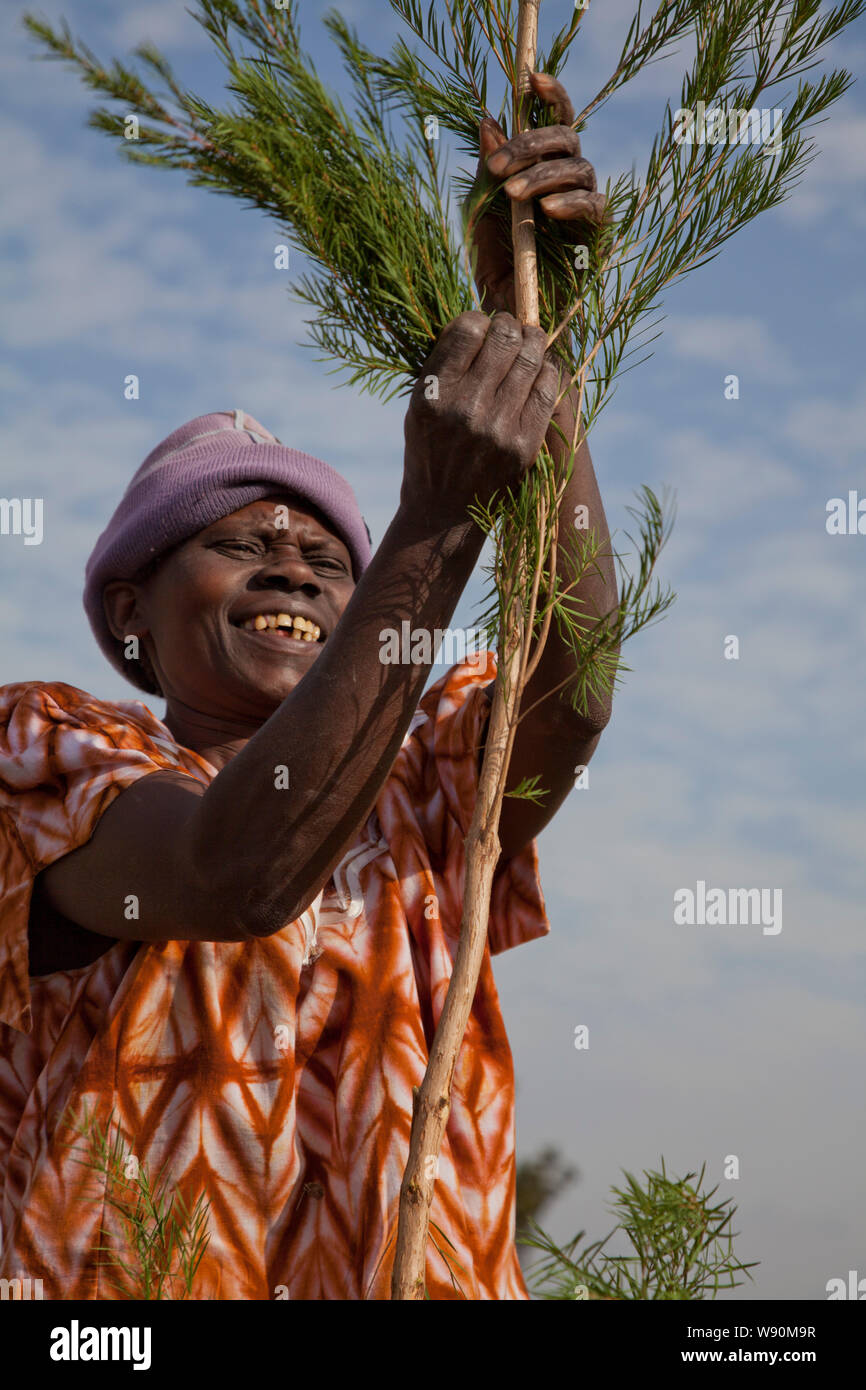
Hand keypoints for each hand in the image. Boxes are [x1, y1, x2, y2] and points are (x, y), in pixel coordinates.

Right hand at [401, 310, 561, 528]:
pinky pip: (548, 388)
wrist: (442, 511)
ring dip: (533, 342)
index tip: (482, 328)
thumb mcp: (420, 405)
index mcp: (432, 394)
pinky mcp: (524, 445)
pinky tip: (539, 372)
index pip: (468, 328)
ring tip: (528, 343)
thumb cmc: (430, 448)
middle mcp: (465, 409)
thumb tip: (486, 321)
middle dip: (511, 325)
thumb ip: (446, 365)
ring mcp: (498, 428)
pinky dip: (546, 371)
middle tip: (511, 330)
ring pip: (531, 358)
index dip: (479, 319)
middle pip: (504, 337)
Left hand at [465, 71, 606, 317]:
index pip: (555, 122)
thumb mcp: (480, 211)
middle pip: (568, 138)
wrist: (507, 314)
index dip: (550, 96)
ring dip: (543, 175)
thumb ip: (487, 169)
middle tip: (499, 166)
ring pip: (579, 169)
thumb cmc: (493, 264)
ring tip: (512, 195)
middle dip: (532, 144)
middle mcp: (569, 182)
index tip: (531, 80)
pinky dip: (570, 204)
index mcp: (543, 168)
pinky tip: (546, 212)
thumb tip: (488, 120)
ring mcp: (585, 208)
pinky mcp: (598, 238)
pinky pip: (594, 208)